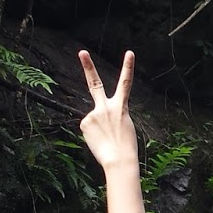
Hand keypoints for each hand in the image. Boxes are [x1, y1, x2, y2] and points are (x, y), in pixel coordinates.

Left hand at [78, 49, 137, 172]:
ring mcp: (93, 114)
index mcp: (121, 107)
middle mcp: (106, 107)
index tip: (129, 53)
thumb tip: (96, 116)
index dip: (128, 67)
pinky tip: (99, 141)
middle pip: (95, 83)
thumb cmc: (126, 147)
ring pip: (93, 119)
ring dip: (98, 129)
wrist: (119, 160)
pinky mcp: (84, 123)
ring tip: (106, 140)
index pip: (126, 83)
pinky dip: (92, 135)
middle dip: (88, 66)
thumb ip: (111, 115)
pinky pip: (87, 127)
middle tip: (82, 52)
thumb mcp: (124, 126)